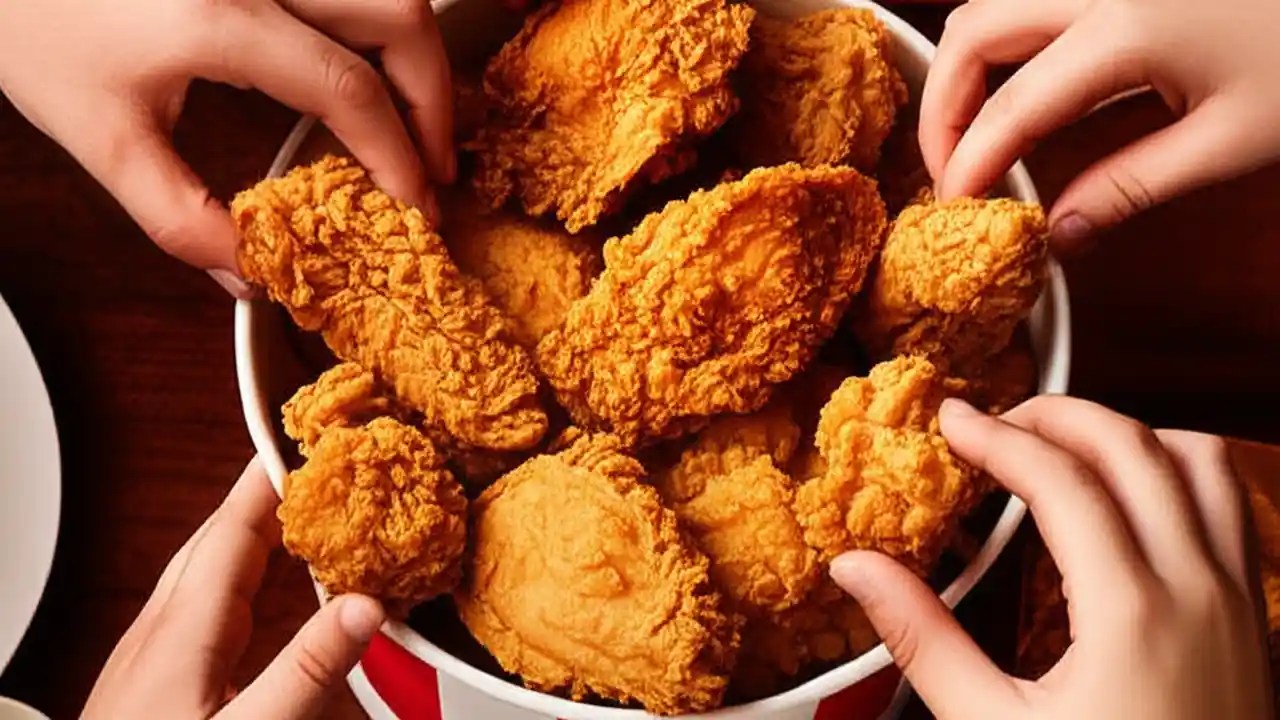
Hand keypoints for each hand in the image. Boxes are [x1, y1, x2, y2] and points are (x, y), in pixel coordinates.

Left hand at [0, 0, 453, 296]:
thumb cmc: (31, 28)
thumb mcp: (100, 138)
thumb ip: (180, 217)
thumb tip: (252, 275)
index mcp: (223, 18)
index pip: (350, 88)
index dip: (397, 155)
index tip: (413, 209)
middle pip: (398, 16)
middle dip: (434, 100)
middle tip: (434, 169)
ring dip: (418, 57)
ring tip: (417, 124)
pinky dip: (380, 33)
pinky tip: (373, 73)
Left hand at [83, 459, 385, 719]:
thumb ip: (307, 671)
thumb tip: (367, 606)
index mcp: (179, 632)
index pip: (231, 529)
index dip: (270, 478)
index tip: (308, 438)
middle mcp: (158, 634)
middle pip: (216, 542)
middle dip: (268, 500)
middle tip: (319, 472)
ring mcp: (148, 660)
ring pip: (204, 574)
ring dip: (254, 540)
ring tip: (302, 523)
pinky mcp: (150, 686)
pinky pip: (200, 609)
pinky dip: (242, 583)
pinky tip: (259, 598)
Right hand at [831, 396, 1273, 719]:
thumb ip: (924, 639)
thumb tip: (857, 570)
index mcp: (1131, 612)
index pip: (1062, 479)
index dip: (997, 437)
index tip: (950, 420)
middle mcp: (1198, 588)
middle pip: (1134, 446)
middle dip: (1058, 414)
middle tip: (997, 422)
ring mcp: (1239, 600)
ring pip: (1200, 460)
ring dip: (1127, 432)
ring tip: (1064, 444)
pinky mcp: (1255, 618)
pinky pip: (1230, 505)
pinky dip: (1178, 470)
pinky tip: (1131, 494)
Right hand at [919, 0, 1279, 248]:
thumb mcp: (1232, 141)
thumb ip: (1130, 187)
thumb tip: (1061, 236)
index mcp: (1126, 30)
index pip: (1010, 107)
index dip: (967, 163)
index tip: (950, 208)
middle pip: (973, 32)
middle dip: (945, 105)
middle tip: (952, 169)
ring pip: (994, 4)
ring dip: (970, 69)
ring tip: (982, 135)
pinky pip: (1035, 0)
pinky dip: (1009, 44)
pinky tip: (1028, 89)